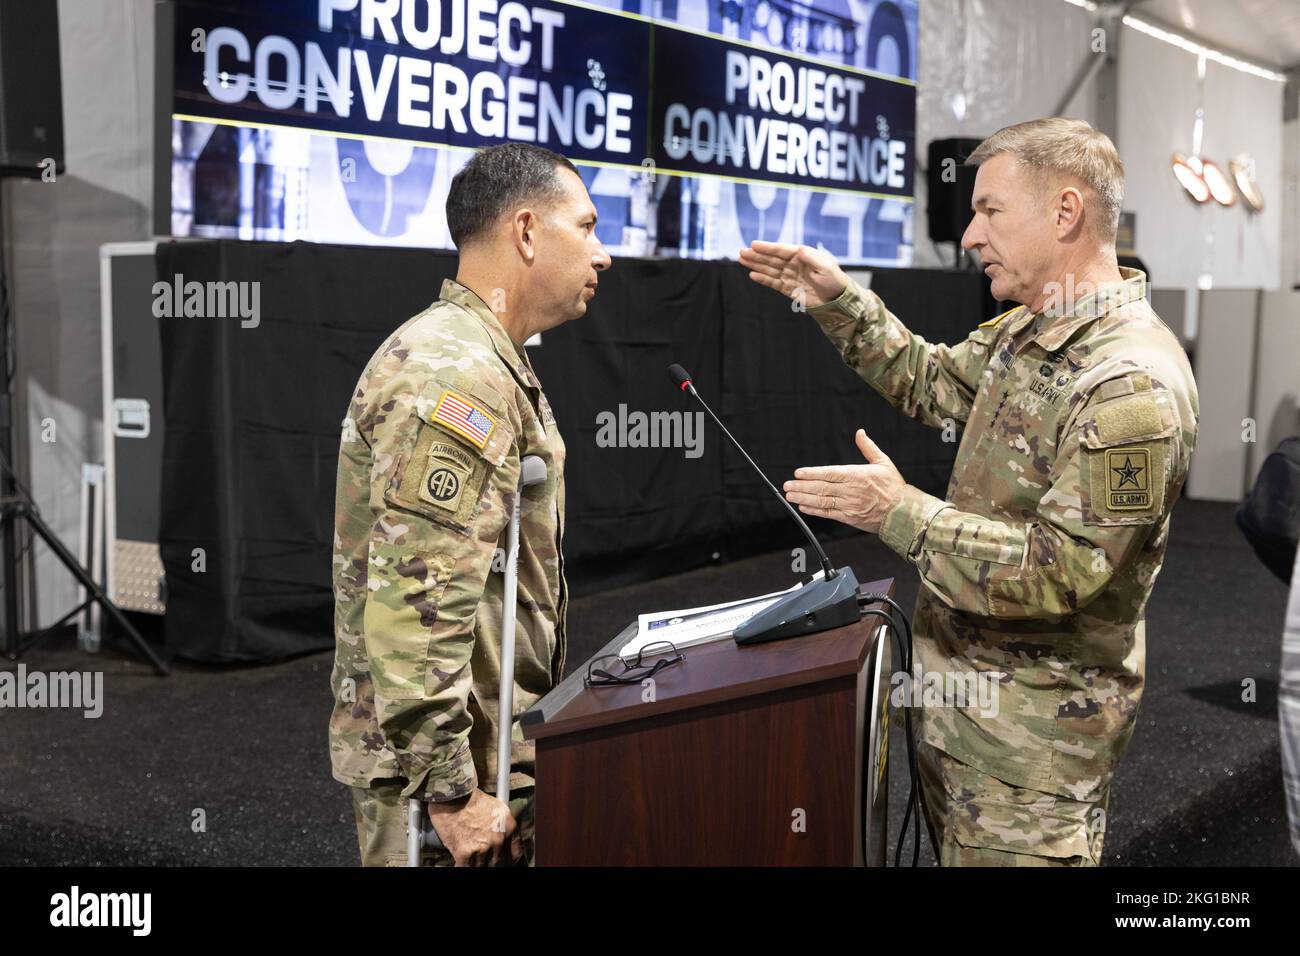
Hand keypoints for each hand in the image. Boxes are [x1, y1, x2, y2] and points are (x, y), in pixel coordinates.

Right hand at [427, 788, 523, 865]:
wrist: (452, 795)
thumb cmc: (472, 798)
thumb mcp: (498, 807)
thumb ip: (504, 825)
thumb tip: (503, 839)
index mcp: (509, 828)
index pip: (516, 853)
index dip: (508, 858)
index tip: (503, 859)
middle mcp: (498, 840)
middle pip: (497, 862)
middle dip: (490, 861)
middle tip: (482, 854)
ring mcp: (482, 848)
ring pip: (481, 867)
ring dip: (476, 864)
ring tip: (471, 856)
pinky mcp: (465, 854)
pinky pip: (465, 867)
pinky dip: (463, 865)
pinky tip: (461, 860)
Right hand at [738, 240, 848, 307]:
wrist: (837, 300)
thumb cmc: (834, 280)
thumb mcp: (826, 268)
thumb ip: (812, 259)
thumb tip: (799, 249)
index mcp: (802, 256)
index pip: (782, 250)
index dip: (767, 247)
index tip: (754, 244)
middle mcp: (794, 264)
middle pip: (772, 258)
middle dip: (757, 255)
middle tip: (742, 252)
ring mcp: (790, 276)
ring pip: (770, 269)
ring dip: (756, 265)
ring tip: (742, 260)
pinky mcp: (789, 289)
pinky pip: (773, 282)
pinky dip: (763, 279)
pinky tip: (753, 275)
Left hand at [783, 430, 905, 533]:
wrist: (903, 512)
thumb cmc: (894, 487)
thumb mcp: (883, 462)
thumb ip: (868, 447)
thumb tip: (860, 433)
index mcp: (857, 475)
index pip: (830, 473)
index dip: (812, 473)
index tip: (798, 473)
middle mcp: (850, 490)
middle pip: (821, 488)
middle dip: (801, 486)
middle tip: (787, 485)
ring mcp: (849, 505)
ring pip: (821, 501)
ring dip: (803, 498)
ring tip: (790, 495)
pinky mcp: (849, 518)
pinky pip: (828, 513)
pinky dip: (814, 510)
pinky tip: (803, 507)